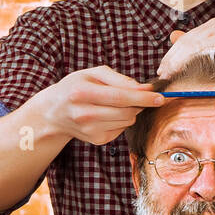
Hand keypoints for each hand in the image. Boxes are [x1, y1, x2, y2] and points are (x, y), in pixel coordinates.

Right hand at [32, 65, 165, 146]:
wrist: (53, 112)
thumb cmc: (75, 88)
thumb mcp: (92, 74)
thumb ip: (119, 79)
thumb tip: (145, 87)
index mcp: (83, 93)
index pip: (121, 97)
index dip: (143, 98)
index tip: (160, 97)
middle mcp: (85, 114)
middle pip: (127, 112)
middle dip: (140, 104)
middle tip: (141, 97)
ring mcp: (91, 130)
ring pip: (127, 121)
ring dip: (130, 111)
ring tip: (115, 104)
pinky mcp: (97, 140)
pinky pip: (122, 129)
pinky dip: (121, 120)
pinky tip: (107, 114)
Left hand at [157, 19, 214, 79]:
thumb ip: (198, 45)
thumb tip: (173, 36)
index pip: (187, 39)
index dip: (172, 55)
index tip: (162, 70)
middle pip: (188, 43)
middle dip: (173, 60)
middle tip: (163, 76)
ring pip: (196, 49)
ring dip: (181, 64)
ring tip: (171, 77)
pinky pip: (210, 56)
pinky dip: (197, 67)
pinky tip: (188, 77)